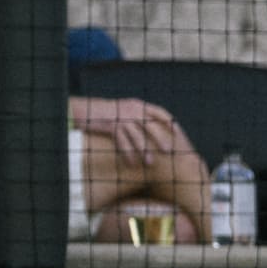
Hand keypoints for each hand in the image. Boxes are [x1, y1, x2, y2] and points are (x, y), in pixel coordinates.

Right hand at [70, 96, 184, 166]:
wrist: (87, 109)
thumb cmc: (110, 113)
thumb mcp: (127, 109)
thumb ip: (141, 116)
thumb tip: (156, 129)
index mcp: (139, 105)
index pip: (160, 112)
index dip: (171, 123)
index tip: (179, 134)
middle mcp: (132, 109)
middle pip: (151, 125)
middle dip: (160, 139)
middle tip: (168, 152)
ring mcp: (122, 117)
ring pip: (136, 135)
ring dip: (144, 150)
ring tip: (150, 163)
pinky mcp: (111, 125)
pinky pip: (121, 141)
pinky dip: (127, 153)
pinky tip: (131, 163)